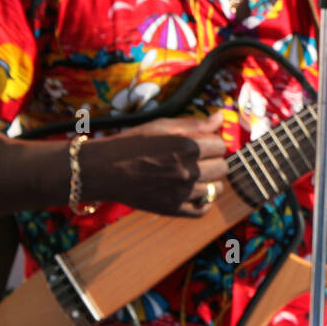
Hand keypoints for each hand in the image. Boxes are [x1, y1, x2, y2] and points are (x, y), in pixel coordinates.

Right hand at [79, 111, 228, 216]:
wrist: (104, 170)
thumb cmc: (133, 144)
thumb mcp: (163, 126)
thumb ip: (195, 123)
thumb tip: (220, 116)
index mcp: (187, 146)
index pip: (221, 145)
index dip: (211, 143)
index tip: (200, 144)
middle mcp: (187, 170)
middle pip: (223, 167)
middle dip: (213, 161)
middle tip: (197, 160)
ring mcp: (181, 192)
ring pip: (217, 188)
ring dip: (210, 181)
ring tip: (194, 175)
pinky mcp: (172, 209)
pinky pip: (204, 209)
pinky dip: (203, 202)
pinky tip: (194, 193)